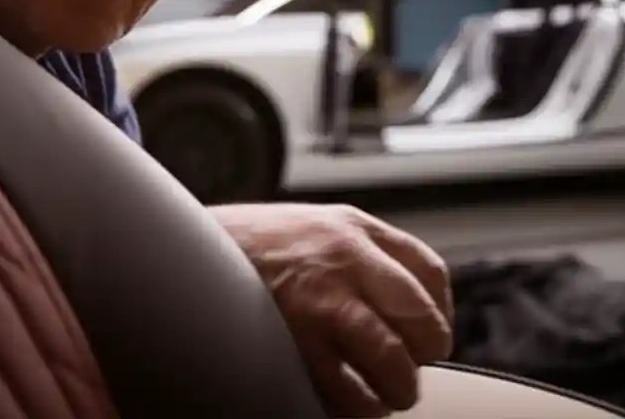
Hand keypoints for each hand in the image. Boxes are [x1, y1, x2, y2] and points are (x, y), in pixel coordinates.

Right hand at [211, 203, 453, 417]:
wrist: (185, 247)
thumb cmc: (249, 243)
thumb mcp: (314, 224)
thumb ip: (361, 252)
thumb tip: (406, 302)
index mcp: (355, 228)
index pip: (430, 273)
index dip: (439, 314)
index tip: (429, 335)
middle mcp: (347, 259)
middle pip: (422, 321)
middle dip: (424, 356)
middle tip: (408, 370)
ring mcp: (321, 300)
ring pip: (392, 362)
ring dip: (396, 391)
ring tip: (385, 398)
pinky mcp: (294, 340)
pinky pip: (344, 389)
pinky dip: (355, 407)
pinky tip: (347, 405)